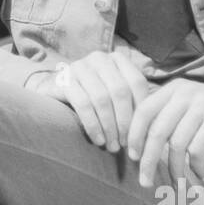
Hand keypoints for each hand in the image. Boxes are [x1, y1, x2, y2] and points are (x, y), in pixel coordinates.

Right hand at [29, 49, 151, 153]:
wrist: (53, 91)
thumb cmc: (90, 98)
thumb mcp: (113, 96)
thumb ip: (131, 105)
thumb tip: (151, 130)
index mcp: (117, 59)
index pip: (137, 83)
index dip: (141, 110)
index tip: (141, 134)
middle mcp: (99, 58)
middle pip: (120, 92)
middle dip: (125, 122)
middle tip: (125, 144)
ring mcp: (80, 66)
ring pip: (102, 99)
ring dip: (109, 127)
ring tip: (111, 146)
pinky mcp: (64, 79)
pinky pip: (83, 104)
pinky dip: (93, 125)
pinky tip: (98, 140)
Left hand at [125, 82, 203, 189]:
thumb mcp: (191, 108)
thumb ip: (168, 119)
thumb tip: (140, 147)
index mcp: (174, 89)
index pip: (143, 112)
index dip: (134, 136)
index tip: (133, 158)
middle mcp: (185, 93)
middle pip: (157, 132)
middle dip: (149, 161)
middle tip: (145, 182)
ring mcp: (202, 104)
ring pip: (177, 145)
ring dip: (175, 171)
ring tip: (178, 187)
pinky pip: (197, 150)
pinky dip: (196, 169)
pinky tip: (201, 178)